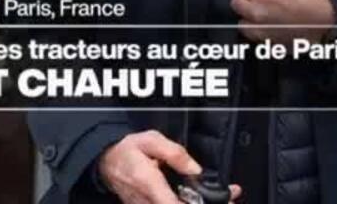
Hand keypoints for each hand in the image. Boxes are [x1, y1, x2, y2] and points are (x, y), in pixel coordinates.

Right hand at [98, 131, 240, 202]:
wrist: (105, 161)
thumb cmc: (126, 150)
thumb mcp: (150, 140)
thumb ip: (174, 153)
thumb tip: (195, 169)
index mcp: (148, 184)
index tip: (220, 201)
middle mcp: (147, 202)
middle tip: (231, 200)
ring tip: (224, 200)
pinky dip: (188, 203)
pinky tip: (201, 199)